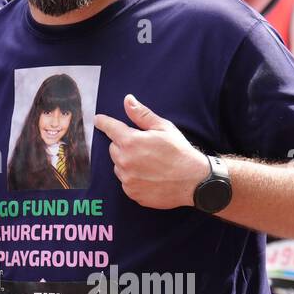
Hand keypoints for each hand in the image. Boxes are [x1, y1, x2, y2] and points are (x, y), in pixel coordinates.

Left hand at [93, 94, 209, 209]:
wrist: (195, 182)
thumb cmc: (180, 152)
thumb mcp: (164, 128)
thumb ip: (142, 114)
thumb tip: (127, 100)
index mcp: (130, 142)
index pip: (110, 128)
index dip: (103, 122)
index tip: (98, 120)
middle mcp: (124, 161)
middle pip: (114, 148)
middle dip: (124, 145)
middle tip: (143, 147)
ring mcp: (127, 179)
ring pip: (119, 166)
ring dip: (127, 162)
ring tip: (149, 163)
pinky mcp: (132, 193)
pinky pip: (126, 181)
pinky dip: (133, 178)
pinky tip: (150, 176)